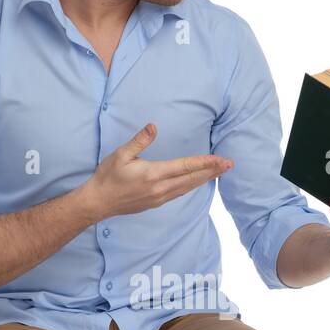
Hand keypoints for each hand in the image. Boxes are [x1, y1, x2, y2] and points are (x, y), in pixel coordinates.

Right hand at [82, 123, 232, 219]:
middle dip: (213, 171)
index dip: (204, 162)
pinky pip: (181, 192)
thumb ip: (139, 141)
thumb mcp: (120, 155)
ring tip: (220, 172)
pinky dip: (193, 185)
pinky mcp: (157, 202)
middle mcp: (160, 188)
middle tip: (230, 164)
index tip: (220, 159)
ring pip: (189, 187)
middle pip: (192, 178)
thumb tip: (153, 127)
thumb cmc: (108, 177)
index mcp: (153, 175)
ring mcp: (160, 198)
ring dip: (206, 179)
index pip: (185, 167)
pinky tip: (200, 181)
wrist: (98, 202)